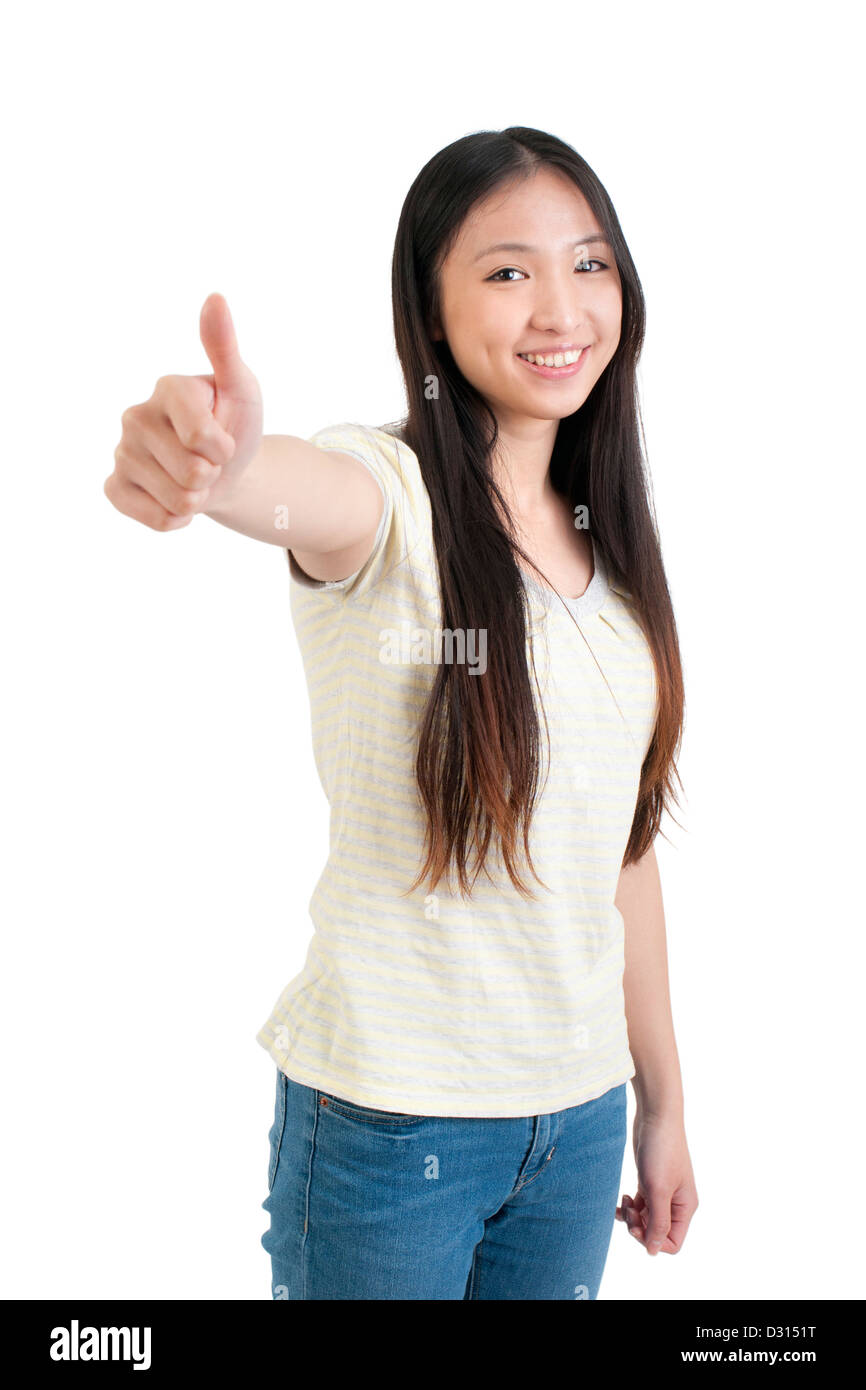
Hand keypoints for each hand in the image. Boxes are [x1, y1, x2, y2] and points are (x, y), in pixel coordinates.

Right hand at [105, 292, 263, 529]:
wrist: (225, 471)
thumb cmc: (234, 425)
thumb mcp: (241, 388)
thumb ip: (225, 348)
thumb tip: (215, 298)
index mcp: (167, 388)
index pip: (202, 438)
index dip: (224, 448)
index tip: (223, 438)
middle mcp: (135, 416)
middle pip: (193, 473)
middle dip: (213, 476)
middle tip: (209, 461)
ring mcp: (121, 453)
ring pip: (179, 501)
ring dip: (198, 498)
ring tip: (194, 478)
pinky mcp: (115, 487)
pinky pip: (158, 520)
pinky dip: (177, 518)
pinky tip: (175, 497)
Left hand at [616, 1109, 697, 1254]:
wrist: (655, 1116)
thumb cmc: (660, 1151)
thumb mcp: (658, 1189)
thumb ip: (658, 1222)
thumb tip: (654, 1251)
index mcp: (685, 1207)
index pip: (672, 1242)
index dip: (653, 1241)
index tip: (637, 1226)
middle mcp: (677, 1202)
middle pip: (657, 1233)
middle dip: (640, 1228)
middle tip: (628, 1212)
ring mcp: (663, 1192)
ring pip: (647, 1220)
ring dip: (632, 1217)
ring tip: (623, 1203)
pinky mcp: (650, 1181)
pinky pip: (640, 1206)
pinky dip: (629, 1207)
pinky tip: (621, 1199)